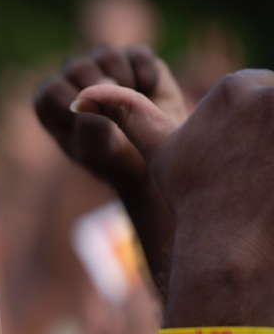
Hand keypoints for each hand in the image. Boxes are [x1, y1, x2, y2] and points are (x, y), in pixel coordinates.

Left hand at [35, 44, 187, 191]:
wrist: (156, 155)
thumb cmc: (114, 159)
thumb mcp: (98, 151)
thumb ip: (90, 125)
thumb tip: (100, 85)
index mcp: (51, 102)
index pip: (52, 90)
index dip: (75, 108)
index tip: (93, 128)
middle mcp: (71, 78)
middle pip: (78, 67)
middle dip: (101, 95)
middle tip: (117, 117)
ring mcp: (102, 64)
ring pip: (107, 55)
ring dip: (125, 84)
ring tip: (132, 107)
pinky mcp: (134, 58)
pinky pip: (138, 55)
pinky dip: (147, 76)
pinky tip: (149, 94)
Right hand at [72, 70, 273, 302]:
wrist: (231, 246)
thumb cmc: (194, 200)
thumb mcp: (160, 154)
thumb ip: (125, 114)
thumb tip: (78, 97)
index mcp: (232, 88)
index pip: (260, 98)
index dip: (252, 135)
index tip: (241, 164)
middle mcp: (270, 90)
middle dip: (273, 137)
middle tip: (262, 174)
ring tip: (270, 175)